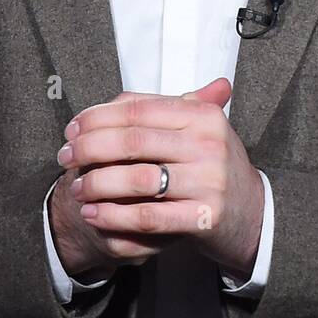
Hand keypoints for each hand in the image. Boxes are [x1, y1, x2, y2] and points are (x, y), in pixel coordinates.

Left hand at [53, 78, 264, 280]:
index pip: (138, 109)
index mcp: (203, 116)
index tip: (72, 129)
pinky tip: (93, 214)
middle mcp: (208, 144)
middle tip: (65, 157)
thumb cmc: (214, 167)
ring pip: (137, 179)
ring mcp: (209, 181)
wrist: (253, 214)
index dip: (97, 117)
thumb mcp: (198, 130)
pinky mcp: (205, 217)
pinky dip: (114, 216)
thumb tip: (113, 99)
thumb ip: (159, 110)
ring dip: (97, 184)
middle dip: (89, 148)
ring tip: (77, 188)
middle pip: (132, 141)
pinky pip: (148, 217)